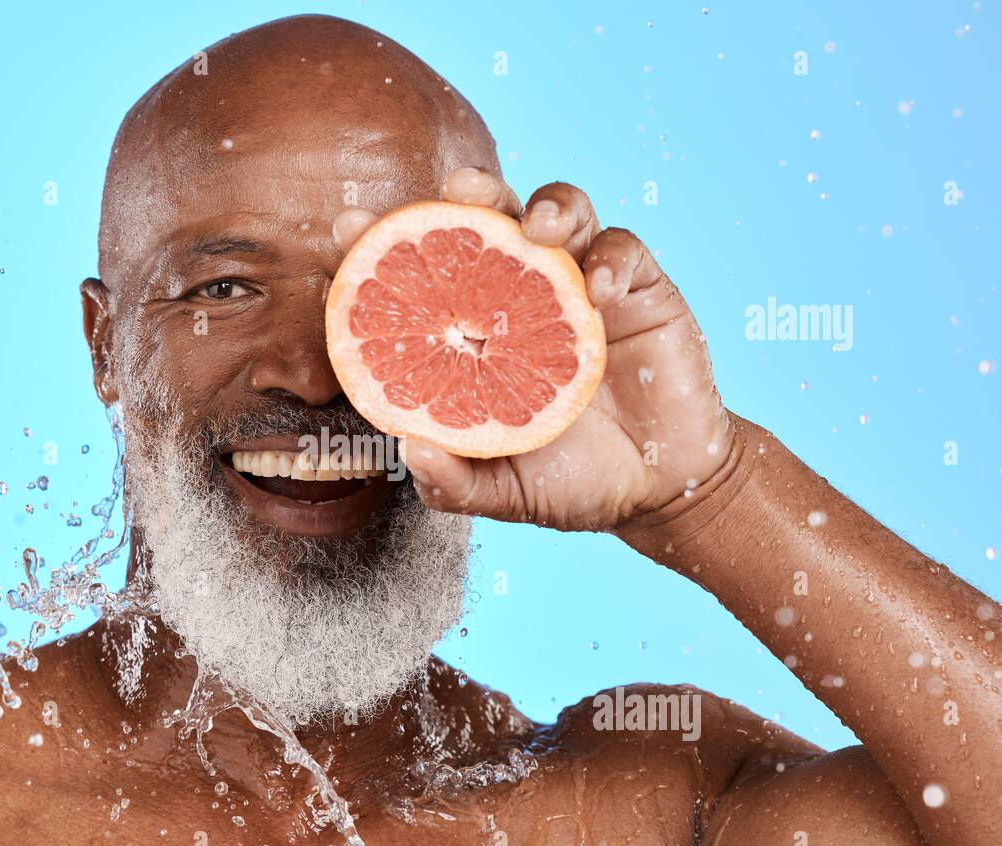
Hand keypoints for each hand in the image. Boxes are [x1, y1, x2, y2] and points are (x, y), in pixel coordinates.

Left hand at [332, 167, 734, 532]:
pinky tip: (600, 291)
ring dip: (547, 206)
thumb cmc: (569, 482)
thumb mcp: (502, 492)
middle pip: (491, 218)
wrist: (659, 488)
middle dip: (468, 194)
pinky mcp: (640, 290)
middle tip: (452, 190)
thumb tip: (408, 450)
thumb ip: (454, 482)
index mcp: (476, 329)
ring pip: (561, 212)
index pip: (427, 271)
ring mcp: (579, 285)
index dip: (387, 240)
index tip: (348, 226)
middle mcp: (522, 292)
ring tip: (535, 227)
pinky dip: (611, 260)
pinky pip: (625, 250)